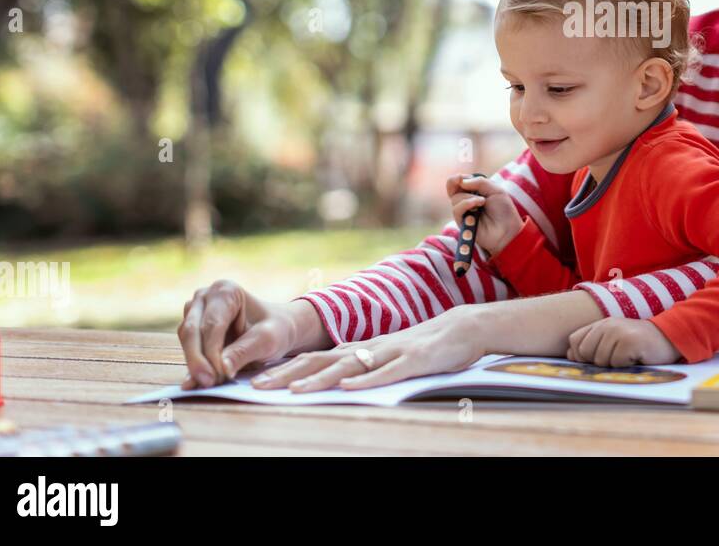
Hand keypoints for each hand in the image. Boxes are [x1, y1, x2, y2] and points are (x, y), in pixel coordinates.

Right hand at [177, 280, 311, 388]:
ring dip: (195, 364)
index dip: (212, 351)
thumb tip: (222, 369)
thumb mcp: (267, 340)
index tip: (220, 375)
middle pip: (192, 331)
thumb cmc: (276, 329)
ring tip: (210, 384)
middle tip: (209, 383)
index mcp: (226, 291)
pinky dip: (192, 367)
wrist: (277, 330)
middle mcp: (205, 297)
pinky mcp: (192, 330)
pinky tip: (195, 383)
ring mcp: (195, 312)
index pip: (212, 324)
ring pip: (186, 341)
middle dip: (199, 360)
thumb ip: (244, 351)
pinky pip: (186, 349)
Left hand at [250, 304, 485, 391]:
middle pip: (322, 361)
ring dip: (319, 379)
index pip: (315, 358)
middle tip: (257, 387)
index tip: (255, 381)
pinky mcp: (413, 360)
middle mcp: (369, 348)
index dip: (285, 370)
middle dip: (288, 375)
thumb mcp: (386, 356)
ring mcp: (390, 352)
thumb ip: (361, 366)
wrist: (463, 327)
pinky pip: (387, 372)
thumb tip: (332, 382)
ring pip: (349, 366)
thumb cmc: (424, 346)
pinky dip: (366, 380)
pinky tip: (348, 388)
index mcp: (360, 348)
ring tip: (293, 392)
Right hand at [446, 173, 523, 257]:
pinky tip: (478, 204)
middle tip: (459, 179)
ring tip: (482, 201)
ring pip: (455, 198)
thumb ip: (479, 182)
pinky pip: (457, 209)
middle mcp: (466, 200)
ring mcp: (464, 211)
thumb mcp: (495, 190)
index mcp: (474, 191)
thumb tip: (461, 181)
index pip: (459, 182)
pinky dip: (466, 204)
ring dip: (468, 197)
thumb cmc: (504, 210)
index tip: (463, 176)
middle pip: (451, 188)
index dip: (459, 177)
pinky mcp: (462, 222)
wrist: (507, 230)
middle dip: (454, 182)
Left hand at [566, 318, 681, 366]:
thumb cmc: (639, 344)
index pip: (574, 341)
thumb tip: (571, 355)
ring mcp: (618, 332)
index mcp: (601, 324)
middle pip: (585, 353)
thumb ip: (592, 345)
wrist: (669, 338)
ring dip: (614, 364)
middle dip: (599, 361)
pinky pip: (616, 363)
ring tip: (628, 356)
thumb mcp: (613, 341)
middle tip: (617, 357)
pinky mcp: (629, 342)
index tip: (596, 358)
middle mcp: (607, 325)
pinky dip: (625, 365)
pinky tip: (636, 357)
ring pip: (600, 360)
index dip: (580, 355)